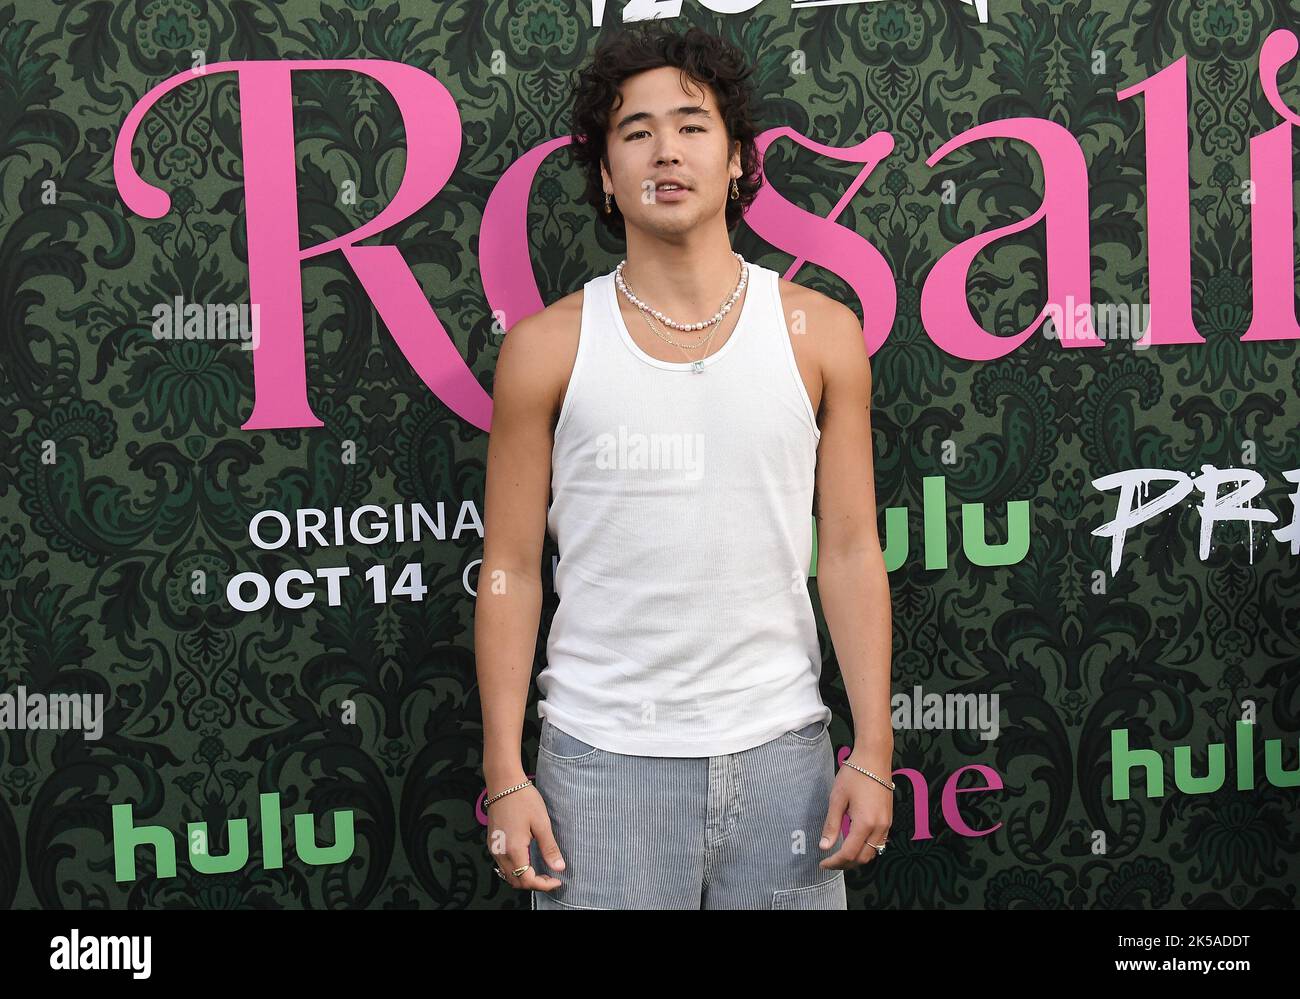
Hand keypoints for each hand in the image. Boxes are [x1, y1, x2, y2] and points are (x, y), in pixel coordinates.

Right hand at [485, 781, 565, 892]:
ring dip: (524, 878)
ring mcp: (494, 848)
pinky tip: (527, 861)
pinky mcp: (492, 843)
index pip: (527, 879)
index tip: (557, 880)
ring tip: (541, 872)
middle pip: (516, 881)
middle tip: (550, 878)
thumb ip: (549, 848)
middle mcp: (500, 853)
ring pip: (508, 875)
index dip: (543, 885)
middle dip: (534, 884)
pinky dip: (515, 870)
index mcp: (514, 850)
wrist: (503, 783)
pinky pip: (502, 865)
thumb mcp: (541, 823)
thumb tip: (559, 867)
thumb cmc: (523, 799)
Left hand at [817, 754, 892, 869]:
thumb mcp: (837, 799)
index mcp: (865, 823)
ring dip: (857, 858)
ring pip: (873, 852)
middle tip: (830, 861)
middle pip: (863, 858)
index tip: (822, 863)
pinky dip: (866, 849)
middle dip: (845, 864)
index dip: (834, 862)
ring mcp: (887, 824)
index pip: (849, 853)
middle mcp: (879, 827)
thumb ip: (831, 825)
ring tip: (840, 854)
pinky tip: (854, 843)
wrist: (874, 758)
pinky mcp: (889, 819)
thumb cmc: (854, 774)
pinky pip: (879, 842)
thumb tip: (824, 846)